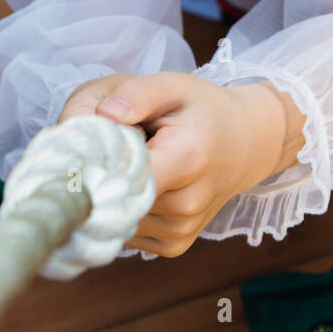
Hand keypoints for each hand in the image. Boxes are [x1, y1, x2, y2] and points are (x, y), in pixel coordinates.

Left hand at [57, 72, 281, 256]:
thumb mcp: (174, 86)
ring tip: (135, 165)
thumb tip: (100, 115)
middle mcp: (187, 204)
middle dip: (103, 174)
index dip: (97, 161)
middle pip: (116, 196)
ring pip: (116, 216)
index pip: (125, 175)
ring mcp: (181, 230)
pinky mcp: (174, 245)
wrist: (246, 144)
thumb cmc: (203, 111)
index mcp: (188, 160)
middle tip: (113, 147)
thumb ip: (137, 94)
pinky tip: (141, 185)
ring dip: (113, 193)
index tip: (87, 144)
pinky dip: (124, 209)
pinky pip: (127, 230)